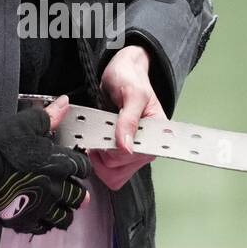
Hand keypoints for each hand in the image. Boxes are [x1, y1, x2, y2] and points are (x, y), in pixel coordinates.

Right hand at [0, 95, 91, 234]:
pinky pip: (42, 228)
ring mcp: (40, 207)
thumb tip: (65, 102)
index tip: (78, 166)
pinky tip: (42, 218)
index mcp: (58, 164)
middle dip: (79, 194)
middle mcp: (54, 188)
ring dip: (66, 212)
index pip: (82, 168)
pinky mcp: (24, 220)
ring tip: (63, 209)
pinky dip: (45, 223)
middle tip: (77, 193)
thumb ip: (49, 115)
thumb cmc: (1, 144)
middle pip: (78, 196)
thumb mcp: (26, 123)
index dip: (81, 166)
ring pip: (64, 217)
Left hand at [90, 44, 164, 190]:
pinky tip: (92, 144)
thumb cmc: (130, 79)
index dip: (113, 152)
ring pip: (112, 174)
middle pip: (119, 171)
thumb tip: (126, 147)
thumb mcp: (131, 94)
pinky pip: (107, 169)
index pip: (133, 158)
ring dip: (97, 160)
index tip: (100, 137)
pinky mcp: (119, 152)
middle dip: (101, 156)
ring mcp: (132, 152)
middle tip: (92, 136)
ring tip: (91, 140)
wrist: (122, 73)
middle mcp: (145, 148)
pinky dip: (96, 161)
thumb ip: (128, 120)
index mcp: (156, 136)